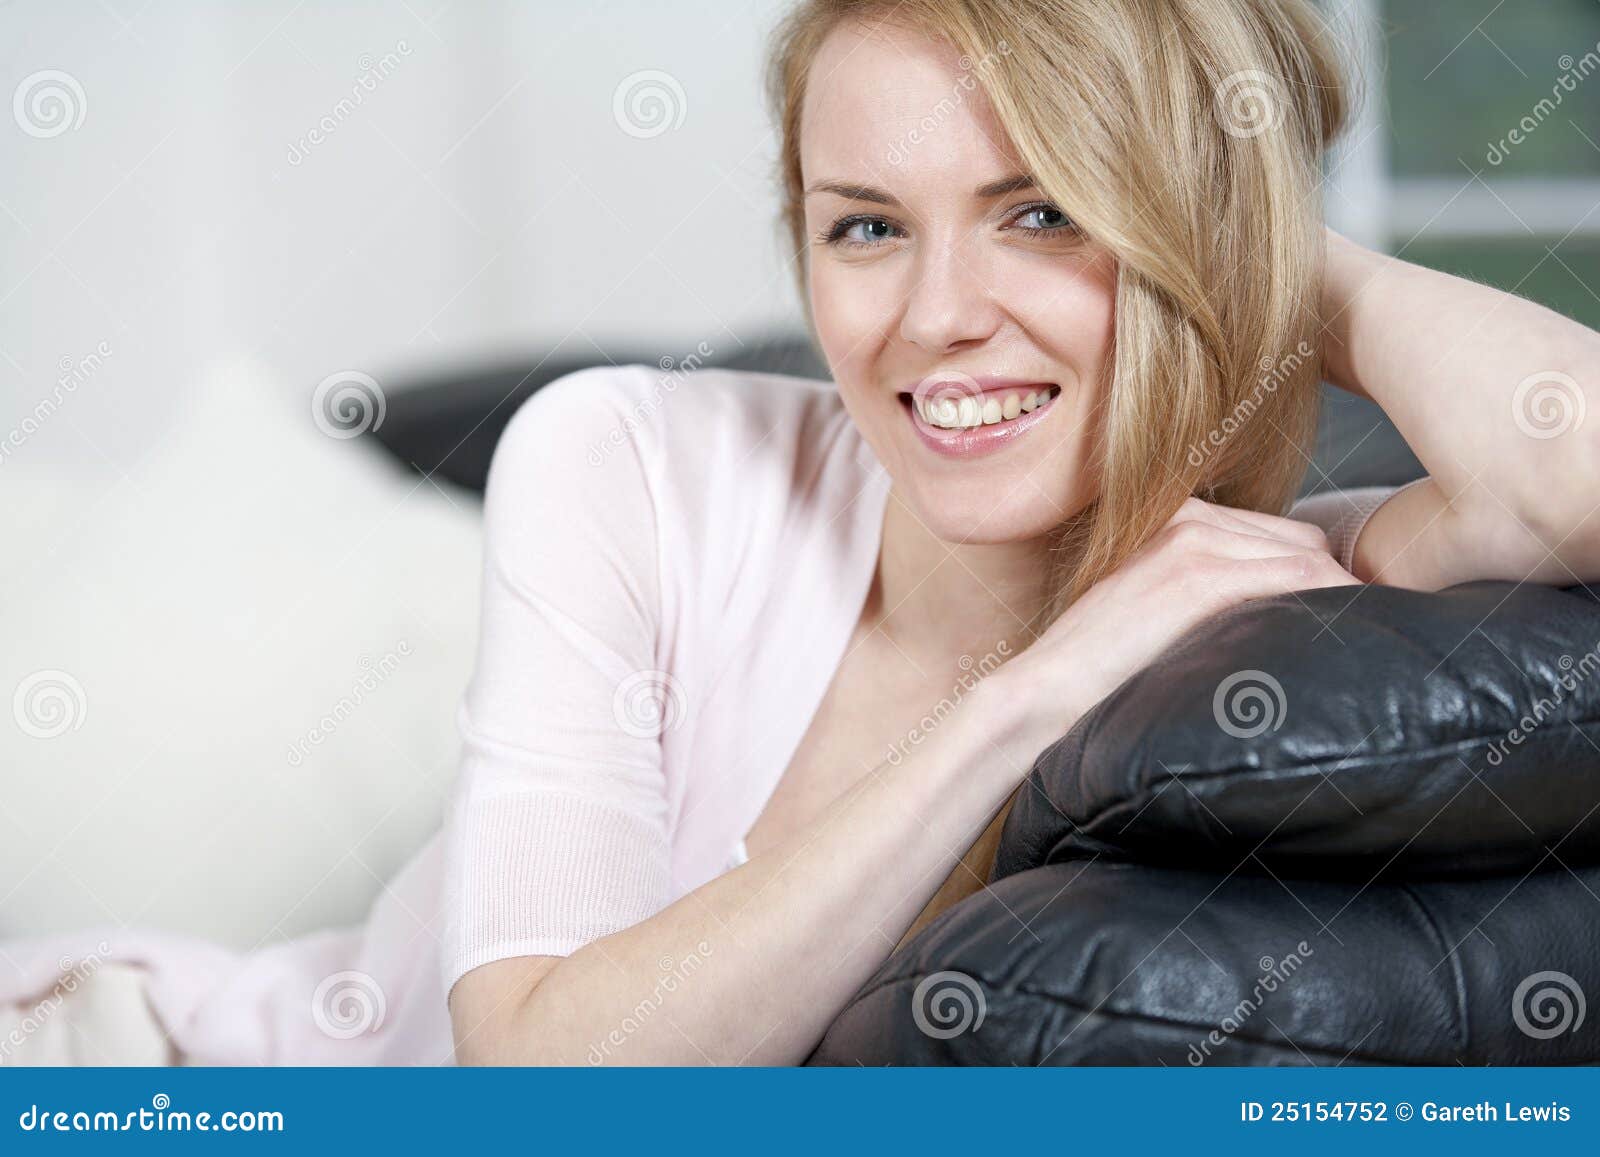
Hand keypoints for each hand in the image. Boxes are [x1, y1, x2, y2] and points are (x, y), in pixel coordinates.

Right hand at [995, 497, 1358, 760]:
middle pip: (1304, 540)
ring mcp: (1193, 540)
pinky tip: (1346, 637)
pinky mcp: (1198, 574)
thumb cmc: (1095, 678)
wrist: (1038, 696)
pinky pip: (1300, 574)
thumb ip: (1205, 605)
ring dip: (1339, 599)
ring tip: (1362, 647)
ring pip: (1310, 555)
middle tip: (1354, 640)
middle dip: (1331, 587)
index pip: (1280, 537)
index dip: (1315, 581)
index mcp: (1175, 521)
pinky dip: (1333, 602)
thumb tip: (1272, 627)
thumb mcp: (1155, 620)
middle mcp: (1188, 517)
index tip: (1338, 625)